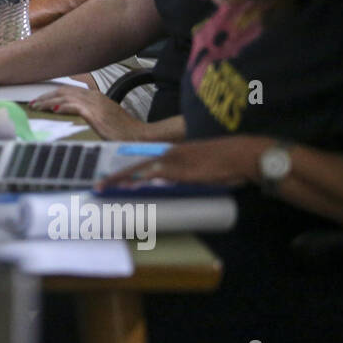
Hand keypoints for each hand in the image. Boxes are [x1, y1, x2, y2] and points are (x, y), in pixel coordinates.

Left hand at [27, 86, 147, 140]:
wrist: (140, 136)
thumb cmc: (124, 130)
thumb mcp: (104, 118)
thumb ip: (89, 114)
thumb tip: (73, 116)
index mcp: (95, 96)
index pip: (68, 91)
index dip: (52, 95)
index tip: (40, 100)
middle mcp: (93, 97)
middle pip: (63, 91)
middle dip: (45, 96)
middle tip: (32, 103)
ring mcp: (95, 105)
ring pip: (65, 98)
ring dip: (48, 101)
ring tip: (36, 106)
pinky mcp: (96, 115)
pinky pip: (75, 107)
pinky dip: (63, 107)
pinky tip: (53, 110)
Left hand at [98, 136, 268, 190]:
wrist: (244, 155)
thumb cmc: (227, 164)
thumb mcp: (200, 171)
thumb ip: (183, 177)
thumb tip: (170, 187)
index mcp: (173, 155)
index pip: (143, 164)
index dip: (125, 173)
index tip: (110, 181)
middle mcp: (170, 155)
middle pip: (136, 167)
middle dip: (116, 178)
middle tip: (98, 186)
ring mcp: (174, 161)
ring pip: (140, 171)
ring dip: (121, 180)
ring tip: (103, 188)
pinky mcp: (181, 168)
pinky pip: (155, 175)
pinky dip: (140, 181)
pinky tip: (128, 187)